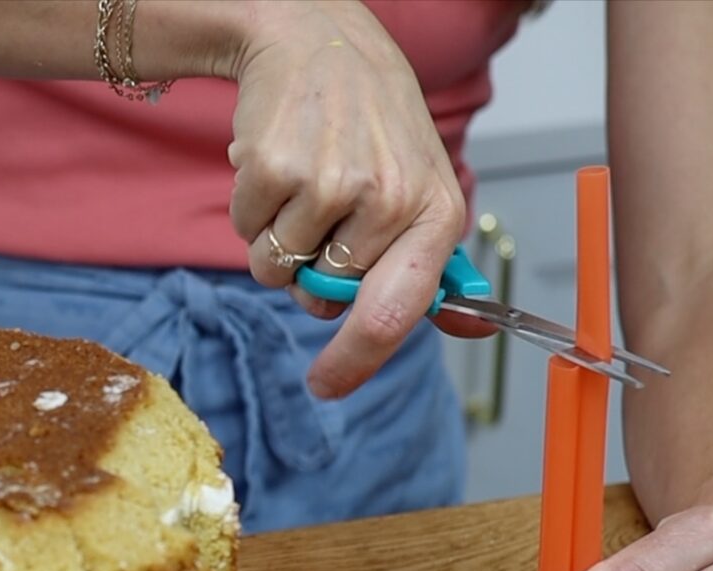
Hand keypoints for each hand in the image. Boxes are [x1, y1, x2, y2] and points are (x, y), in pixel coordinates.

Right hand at [223, 0, 472, 397]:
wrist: (318, 41)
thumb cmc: (372, 122)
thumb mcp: (421, 183)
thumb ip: (432, 264)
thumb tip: (466, 328)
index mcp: (436, 212)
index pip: (394, 314)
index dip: (354, 362)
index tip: (325, 387)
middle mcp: (390, 200)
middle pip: (320, 298)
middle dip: (308, 277)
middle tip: (320, 220)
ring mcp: (331, 184)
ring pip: (277, 269)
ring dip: (276, 240)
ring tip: (301, 182)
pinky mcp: (275, 170)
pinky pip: (246, 233)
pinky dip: (251, 210)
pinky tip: (276, 167)